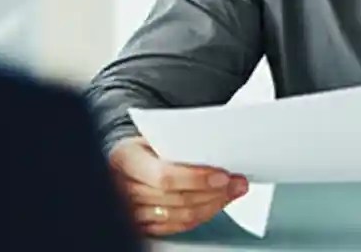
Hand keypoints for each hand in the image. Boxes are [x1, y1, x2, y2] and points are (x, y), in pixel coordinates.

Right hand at [109, 136, 248, 236]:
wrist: (123, 158)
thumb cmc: (142, 143)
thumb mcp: (152, 133)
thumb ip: (177, 141)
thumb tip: (217, 148)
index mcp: (126, 159)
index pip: (164, 176)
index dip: (196, 179)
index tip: (223, 176)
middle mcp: (125, 188)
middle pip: (176, 200)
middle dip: (213, 193)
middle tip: (237, 183)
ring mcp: (133, 211)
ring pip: (180, 217)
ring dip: (212, 205)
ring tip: (232, 192)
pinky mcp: (144, 225)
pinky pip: (178, 227)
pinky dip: (201, 216)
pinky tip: (216, 204)